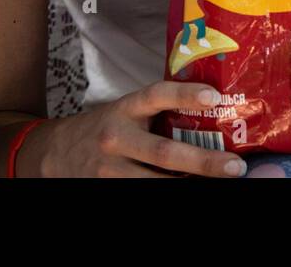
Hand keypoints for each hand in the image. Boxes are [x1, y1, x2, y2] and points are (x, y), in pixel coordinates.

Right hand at [17, 81, 248, 176]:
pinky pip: (140, 195)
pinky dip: (167, 194)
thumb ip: (159, 111)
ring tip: (218, 185)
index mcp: (126, 109)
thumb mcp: (127, 111)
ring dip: (189, 186)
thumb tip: (213, 113)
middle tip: (235, 167)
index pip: (157, 96)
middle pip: (164, 153)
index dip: (185, 94)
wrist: (55, 153)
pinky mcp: (105, 191)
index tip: (215, 98)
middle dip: (204, 162)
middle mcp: (117, 138)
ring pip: (155, 184)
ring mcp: (109, 170)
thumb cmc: (106, 127)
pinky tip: (189, 190)